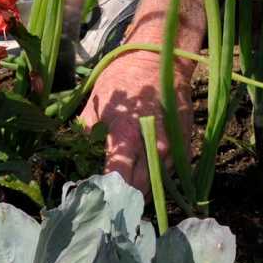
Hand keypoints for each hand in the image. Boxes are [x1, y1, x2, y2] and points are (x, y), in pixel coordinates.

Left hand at [77, 48, 192, 190]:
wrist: (162, 59)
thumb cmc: (125, 78)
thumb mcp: (98, 104)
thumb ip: (88, 134)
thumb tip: (77, 159)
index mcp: (127, 137)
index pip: (118, 180)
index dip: (107, 194)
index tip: (96, 201)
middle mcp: (153, 148)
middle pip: (138, 190)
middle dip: (123, 199)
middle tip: (108, 203)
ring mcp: (173, 149)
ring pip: (156, 187)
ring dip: (140, 193)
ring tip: (124, 195)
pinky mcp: (184, 147)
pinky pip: (169, 175)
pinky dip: (156, 180)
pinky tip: (142, 177)